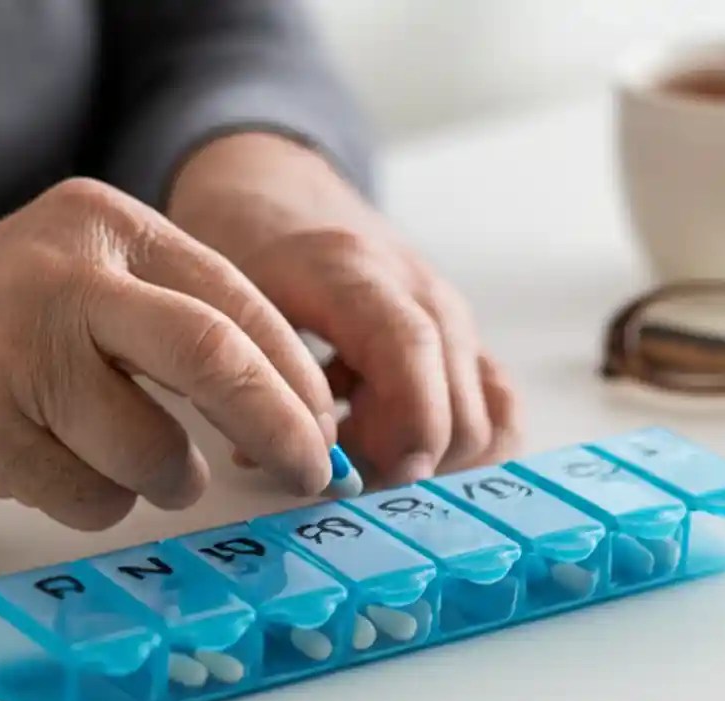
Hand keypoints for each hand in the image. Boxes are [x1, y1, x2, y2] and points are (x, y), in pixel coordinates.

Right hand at [0, 179, 338, 529]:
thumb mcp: (85, 280)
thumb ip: (178, 321)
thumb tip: (294, 409)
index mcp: (108, 224)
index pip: (240, 300)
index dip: (297, 377)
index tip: (324, 429)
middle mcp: (67, 271)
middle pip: (215, 355)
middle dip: (281, 428)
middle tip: (309, 475)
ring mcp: (17, 346)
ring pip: (155, 447)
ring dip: (170, 480)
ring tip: (146, 469)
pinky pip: (92, 496)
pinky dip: (101, 502)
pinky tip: (61, 469)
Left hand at [167, 133, 520, 484]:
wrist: (280, 199)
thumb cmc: (250, 251)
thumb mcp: (229, 302)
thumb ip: (265, 378)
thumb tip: (299, 462)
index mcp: (355, 271)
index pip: (412, 349)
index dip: (407, 424)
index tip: (375, 478)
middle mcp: (423, 293)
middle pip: (460, 407)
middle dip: (408, 463)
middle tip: (340, 469)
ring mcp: (453, 316)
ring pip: (489, 418)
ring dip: (432, 458)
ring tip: (362, 448)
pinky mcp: (465, 340)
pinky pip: (495, 410)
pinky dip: (453, 443)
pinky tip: (390, 434)